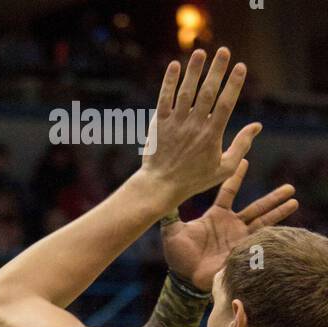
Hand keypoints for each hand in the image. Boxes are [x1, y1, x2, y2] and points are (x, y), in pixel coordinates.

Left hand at [143, 48, 260, 207]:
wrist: (160, 187)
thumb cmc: (193, 179)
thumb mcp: (223, 169)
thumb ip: (241, 146)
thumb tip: (257, 125)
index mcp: (211, 135)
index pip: (226, 104)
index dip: (234, 84)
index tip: (241, 66)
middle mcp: (194, 126)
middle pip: (208, 93)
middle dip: (217, 70)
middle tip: (224, 50)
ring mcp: (176, 124)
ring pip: (186, 92)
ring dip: (193, 71)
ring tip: (200, 52)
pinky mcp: (160, 124)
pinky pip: (164, 99)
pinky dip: (169, 83)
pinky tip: (175, 66)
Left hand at [162, 160, 297, 290]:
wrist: (185, 279)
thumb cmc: (178, 256)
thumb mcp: (172, 232)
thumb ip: (169, 214)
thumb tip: (158, 195)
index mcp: (216, 215)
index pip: (229, 191)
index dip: (237, 176)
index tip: (246, 159)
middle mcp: (231, 225)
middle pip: (257, 206)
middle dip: (273, 197)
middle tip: (290, 186)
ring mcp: (238, 238)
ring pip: (263, 222)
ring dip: (278, 212)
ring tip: (294, 200)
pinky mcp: (241, 252)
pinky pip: (259, 240)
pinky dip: (271, 233)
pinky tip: (284, 226)